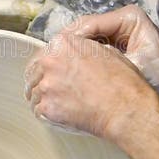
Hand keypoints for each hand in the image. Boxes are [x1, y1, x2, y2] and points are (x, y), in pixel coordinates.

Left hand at [24, 30, 150, 141]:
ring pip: (33, 92)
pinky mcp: (47, 107)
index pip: (42, 54)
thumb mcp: (106, 51)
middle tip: (53, 91)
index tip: (50, 74)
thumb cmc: (121, 82)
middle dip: (41, 81)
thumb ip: (83, 49)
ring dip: (43, 98)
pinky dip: (46, 113)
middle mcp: (50, 62)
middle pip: (33, 73)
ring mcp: (46, 85)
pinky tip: (59, 114)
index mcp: (63, 43)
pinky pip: (38, 110)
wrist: (124, 109)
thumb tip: (77, 54)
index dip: (46, 66)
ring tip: (59, 104)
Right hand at [63, 6, 158, 87]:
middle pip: (86, 31)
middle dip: (70, 46)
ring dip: (75, 54)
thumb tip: (73, 51)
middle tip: (54, 62)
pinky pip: (96, 51)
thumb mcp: (134, 65)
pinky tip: (74, 72)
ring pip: (88, 41)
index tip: (57, 52)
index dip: (72, 38)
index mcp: (128, 17)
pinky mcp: (119, 47)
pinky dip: (85, 61)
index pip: (90, 24)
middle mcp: (122, 21)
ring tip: (60, 68)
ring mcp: (120, 33)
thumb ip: (106, 57)